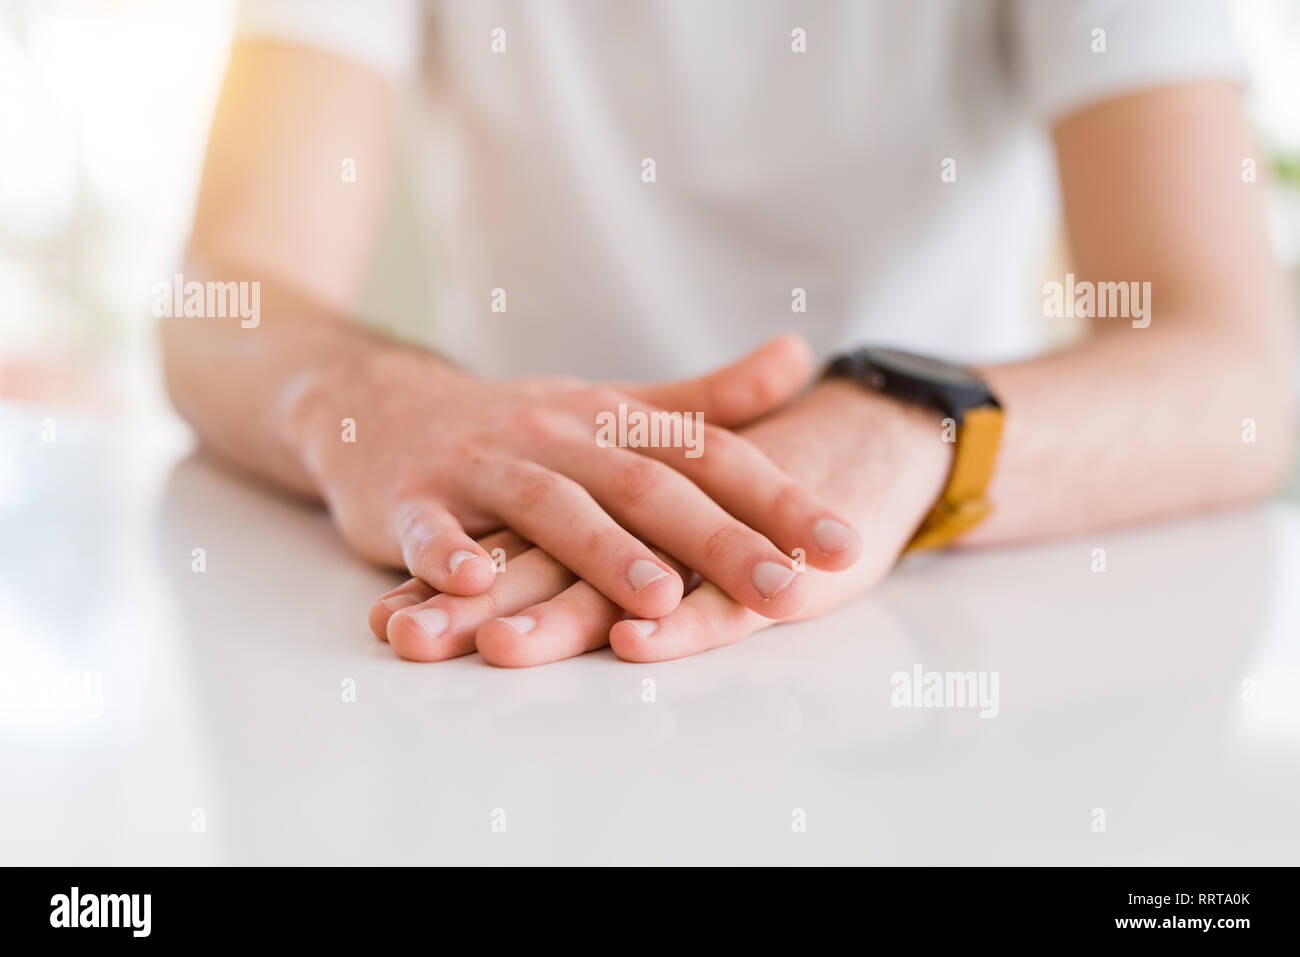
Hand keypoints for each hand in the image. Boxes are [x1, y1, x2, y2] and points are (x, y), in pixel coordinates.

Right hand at [286, 335, 861, 623]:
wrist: (380, 407)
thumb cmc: (518, 426)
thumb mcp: (613, 406)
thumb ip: (705, 399)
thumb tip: (799, 357)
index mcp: (611, 421)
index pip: (707, 456)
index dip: (776, 497)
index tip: (841, 544)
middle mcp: (556, 435)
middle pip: (644, 485)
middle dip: (716, 538)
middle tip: (780, 587)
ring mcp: (481, 465)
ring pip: (550, 506)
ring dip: (602, 550)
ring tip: (657, 597)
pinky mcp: (411, 498)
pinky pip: (430, 528)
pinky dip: (448, 554)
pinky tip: (472, 584)